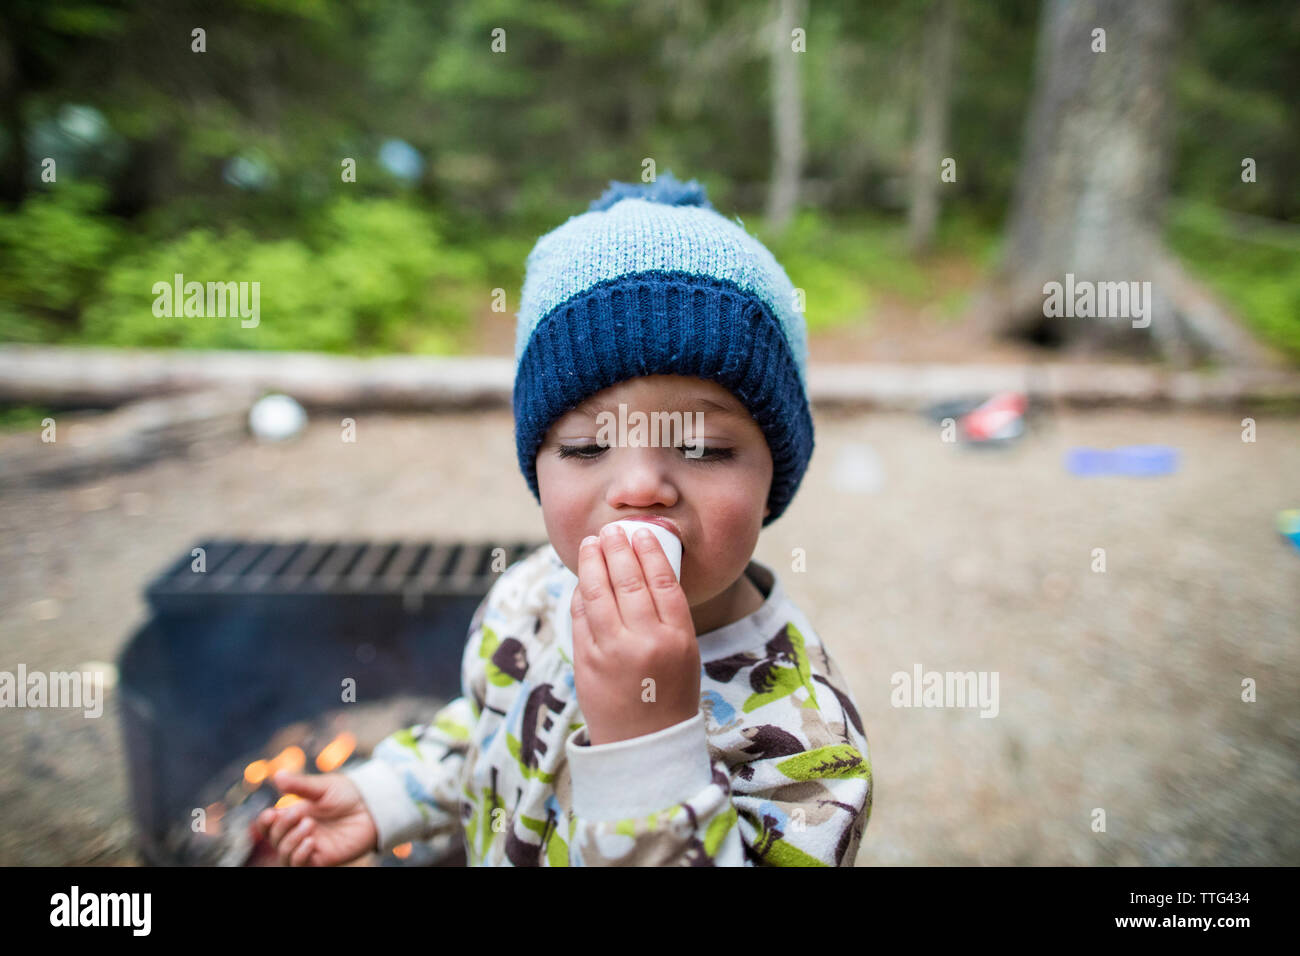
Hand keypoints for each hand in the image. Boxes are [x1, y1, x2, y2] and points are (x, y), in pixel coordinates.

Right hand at [251, 770, 377, 865]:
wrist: (373, 805)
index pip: (270, 825)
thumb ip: (300, 785)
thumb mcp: (322, 787)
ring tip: (309, 825)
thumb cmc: (348, 794)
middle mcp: (299, 833)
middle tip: (299, 813)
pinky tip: (310, 842)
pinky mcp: (324, 859)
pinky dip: (300, 856)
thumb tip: (277, 776)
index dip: (265, 823)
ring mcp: (311, 847)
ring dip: (290, 842)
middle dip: (281, 828)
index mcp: (295, 815)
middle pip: (275, 840)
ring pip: (285, 856)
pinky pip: (302, 866)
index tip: (270, 813)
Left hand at [571, 524, 700, 745]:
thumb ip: (666, 615)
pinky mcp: (586, 662)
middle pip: (629, 580)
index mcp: (678, 638)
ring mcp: (612, 652)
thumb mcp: (684, 653)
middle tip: (611, 530)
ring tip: (591, 543)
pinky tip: (582, 579)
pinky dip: (581, 593)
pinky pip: (581, 616)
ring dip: (593, 562)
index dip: (649, 551)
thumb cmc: (669, 694)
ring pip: (599, 592)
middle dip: (617, 549)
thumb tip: (641, 568)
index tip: (640, 533)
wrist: (645, 745)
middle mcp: (645, 642)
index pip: (663, 581)